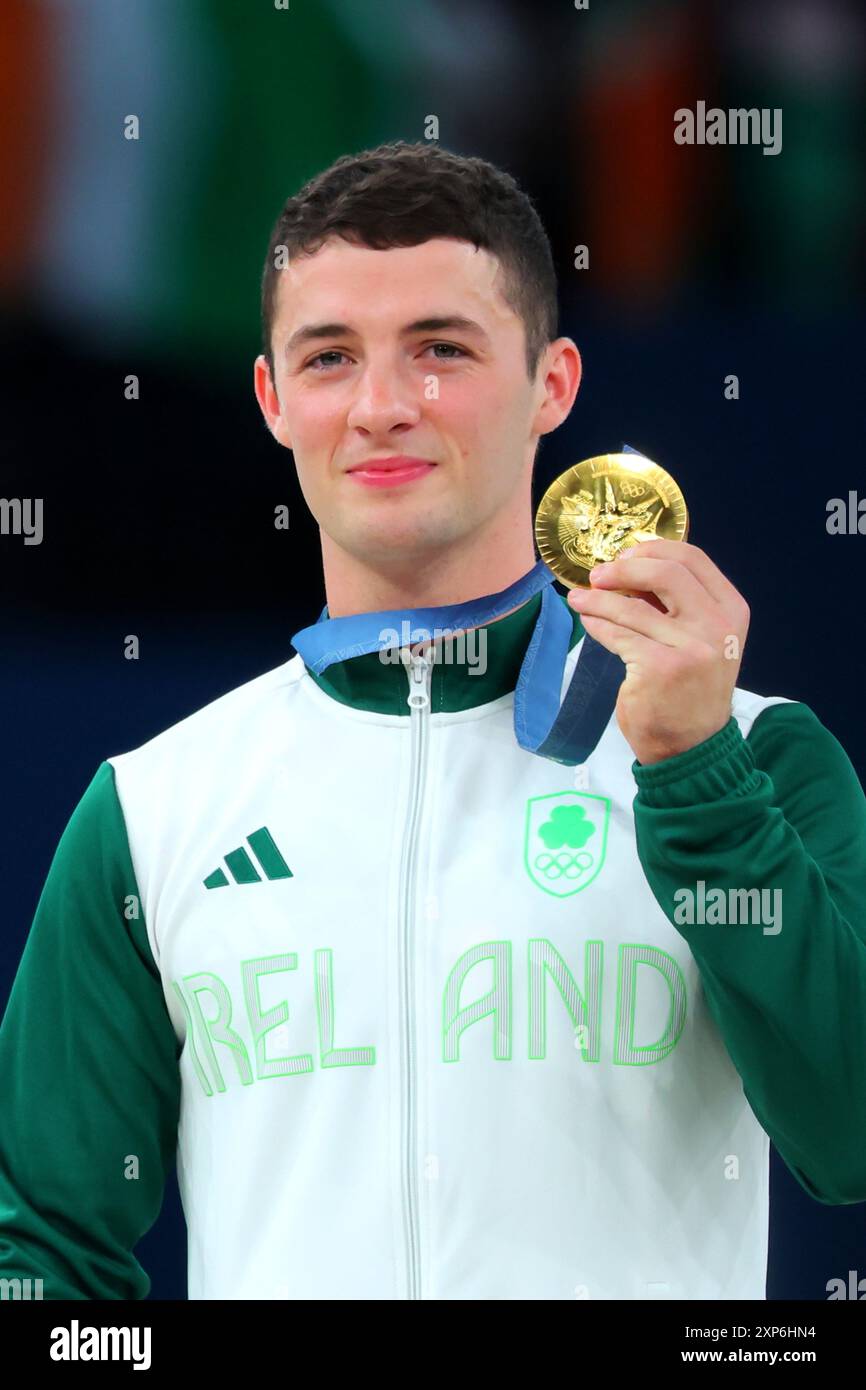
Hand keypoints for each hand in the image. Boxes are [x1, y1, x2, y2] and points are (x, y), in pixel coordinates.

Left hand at [567, 539, 749, 765]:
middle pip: (667, 572)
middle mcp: (716, 626)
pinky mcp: (660, 668)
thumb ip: (678, 605)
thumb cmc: (689, 690)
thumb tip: (630, 567)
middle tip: (598, 575)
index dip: (654, 549)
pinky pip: (618, 635)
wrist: (691, 745)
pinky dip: (597, 625)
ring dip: (598, 600)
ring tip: (580, 599)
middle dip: (624, 568)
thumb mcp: (700, 640)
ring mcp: (690, 647)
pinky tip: (588, 622)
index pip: (693, 559)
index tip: (626, 554)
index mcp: (731, 611)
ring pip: (633, 608)